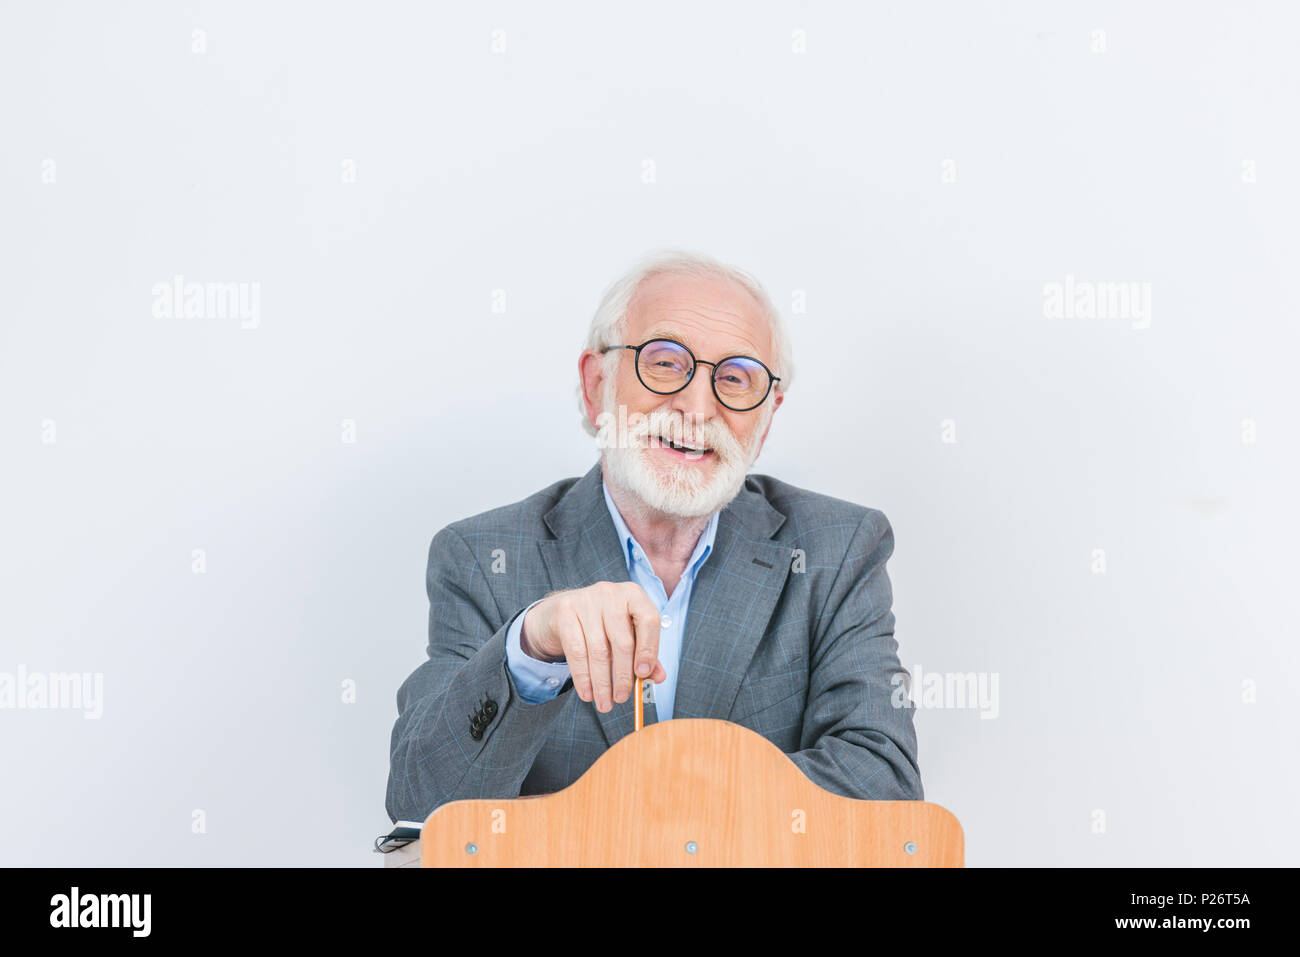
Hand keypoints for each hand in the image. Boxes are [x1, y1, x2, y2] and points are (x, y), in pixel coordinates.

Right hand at [520, 582, 665, 711]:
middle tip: (621, 699)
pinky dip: (583, 677)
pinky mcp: (565, 611)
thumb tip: (658, 677)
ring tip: (605, 703)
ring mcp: (586, 600)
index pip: (649, 620)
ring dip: (602, 683)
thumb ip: (645, 654)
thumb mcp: (627, 633)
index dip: (649, 649)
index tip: (643, 675)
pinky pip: (576, 651)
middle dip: (622, 676)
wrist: (563, 611)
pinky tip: (587, 693)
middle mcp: (611, 593)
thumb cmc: (603, 624)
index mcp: (633, 595)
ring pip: (598, 650)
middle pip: (622, 640)